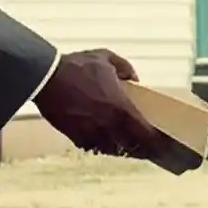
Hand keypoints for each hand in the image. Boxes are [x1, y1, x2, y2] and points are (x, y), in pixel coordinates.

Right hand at [33, 49, 163, 159]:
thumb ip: (125, 67)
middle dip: (139, 148)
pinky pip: (92, 147)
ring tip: (123, 144)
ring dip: (119, 147)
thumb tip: (135, 79)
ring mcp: (92, 133)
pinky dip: (98, 145)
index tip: (161, 143)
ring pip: (111, 149)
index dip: (155, 141)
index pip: (145, 132)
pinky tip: (100, 139)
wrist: (46, 78)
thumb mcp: (105, 57)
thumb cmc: (77, 66)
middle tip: (145, 147)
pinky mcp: (75, 136)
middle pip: (130, 147)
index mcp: (121, 108)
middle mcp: (109, 125)